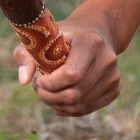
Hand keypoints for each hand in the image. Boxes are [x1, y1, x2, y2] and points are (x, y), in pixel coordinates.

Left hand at [12, 0, 139, 116]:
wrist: (94, 30)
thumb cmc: (63, 35)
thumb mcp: (42, 37)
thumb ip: (26, 54)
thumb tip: (24, 81)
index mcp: (90, 42)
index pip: (71, 75)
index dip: (50, 84)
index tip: (38, 80)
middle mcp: (106, 59)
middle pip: (75, 94)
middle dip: (50, 97)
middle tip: (39, 89)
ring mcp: (113, 75)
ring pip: (81, 106)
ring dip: (58, 105)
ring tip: (48, 93)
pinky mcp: (114, 88)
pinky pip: (88, 109)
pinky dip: (70, 109)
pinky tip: (60, 97)